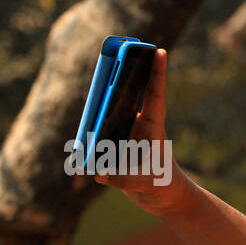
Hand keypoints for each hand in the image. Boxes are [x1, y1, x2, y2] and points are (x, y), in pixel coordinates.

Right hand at [93, 48, 196, 218]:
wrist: (164, 198)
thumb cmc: (163, 185)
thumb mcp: (145, 183)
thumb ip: (124, 179)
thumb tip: (99, 173)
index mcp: (153, 128)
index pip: (155, 96)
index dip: (157, 73)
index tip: (160, 50)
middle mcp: (140, 125)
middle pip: (131, 93)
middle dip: (126, 70)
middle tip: (122, 46)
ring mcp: (127, 133)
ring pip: (111, 109)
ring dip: (104, 94)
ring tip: (99, 73)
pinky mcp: (115, 145)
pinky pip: (99, 129)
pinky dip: (90, 122)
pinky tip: (81, 121)